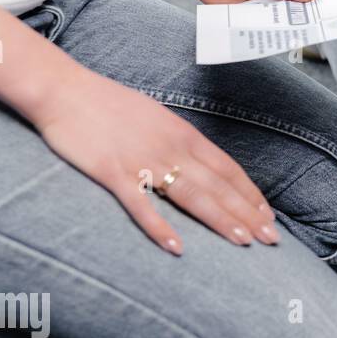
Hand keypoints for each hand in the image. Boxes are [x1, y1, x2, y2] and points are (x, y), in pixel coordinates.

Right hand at [33, 70, 279, 254]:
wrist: (64, 90)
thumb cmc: (110, 105)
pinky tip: (177, 247)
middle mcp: (171, 148)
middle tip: (272, 239)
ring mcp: (143, 160)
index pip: (227, 169)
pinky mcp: (113, 172)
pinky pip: (140, 204)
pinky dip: (160, 226)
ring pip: (191, 195)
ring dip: (220, 220)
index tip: (268, 216)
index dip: (250, 195)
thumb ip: (180, 142)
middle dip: (247, 214)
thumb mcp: (157, 118)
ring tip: (244, 242)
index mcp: (184, 135)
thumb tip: (203, 165)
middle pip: (218, 187)